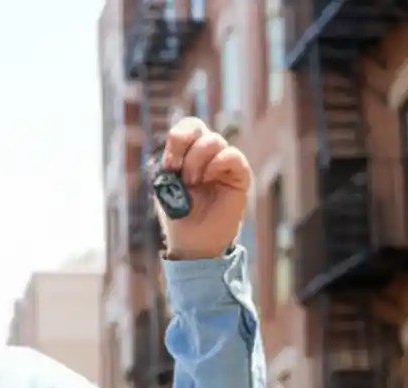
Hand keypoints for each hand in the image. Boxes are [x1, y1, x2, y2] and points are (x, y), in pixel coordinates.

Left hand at [155, 117, 252, 259]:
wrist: (193, 241)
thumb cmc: (179, 214)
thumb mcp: (167, 186)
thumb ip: (172, 164)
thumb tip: (179, 149)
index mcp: (187, 153)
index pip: (187, 127)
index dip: (177, 139)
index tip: (170, 165)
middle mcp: (206, 154)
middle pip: (197, 127)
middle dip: (184, 148)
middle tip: (179, 172)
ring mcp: (223, 163)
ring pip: (214, 140)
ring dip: (197, 161)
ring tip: (193, 183)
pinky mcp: (240, 175)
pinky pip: (232, 155)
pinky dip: (217, 163)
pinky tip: (209, 179)